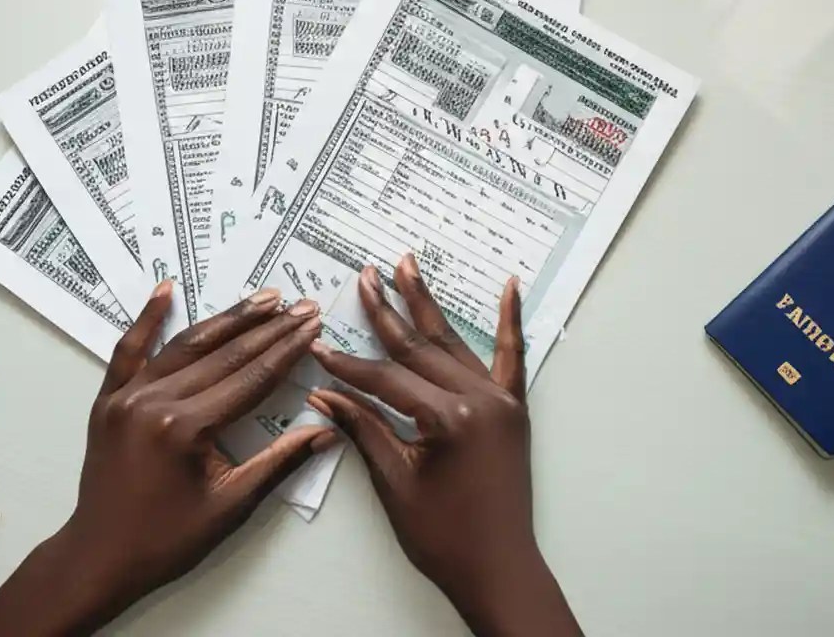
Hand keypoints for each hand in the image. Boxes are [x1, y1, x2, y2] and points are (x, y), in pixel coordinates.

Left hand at [0, 282, 335, 635]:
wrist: (100, 557)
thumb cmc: (167, 539)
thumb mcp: (232, 505)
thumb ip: (279, 462)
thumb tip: (327, 431)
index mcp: (184, 428)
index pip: (250, 378)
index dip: (286, 351)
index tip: (312, 327)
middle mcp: (153, 402)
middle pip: (223, 355)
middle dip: (268, 329)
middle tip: (301, 306)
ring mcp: (125, 397)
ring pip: (184, 345)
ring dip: (227, 319)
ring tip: (263, 298)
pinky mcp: (107, 399)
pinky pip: (128, 350)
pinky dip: (147, 319)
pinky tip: (166, 290)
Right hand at [307, 256, 580, 636]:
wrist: (498, 567)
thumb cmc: (444, 536)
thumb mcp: (395, 482)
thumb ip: (364, 429)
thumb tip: (325, 394)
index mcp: (447, 418)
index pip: (385, 379)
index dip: (347, 365)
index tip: (319, 346)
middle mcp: (478, 400)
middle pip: (419, 349)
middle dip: (387, 313)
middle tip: (365, 276)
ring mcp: (500, 402)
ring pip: (454, 345)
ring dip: (428, 306)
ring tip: (408, 267)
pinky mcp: (514, 410)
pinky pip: (511, 358)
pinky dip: (510, 322)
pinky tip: (511, 288)